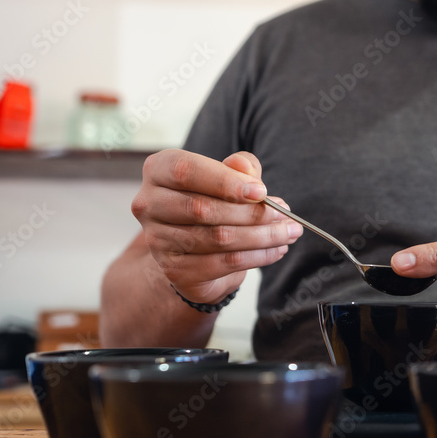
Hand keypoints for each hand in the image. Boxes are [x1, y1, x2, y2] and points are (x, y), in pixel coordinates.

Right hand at [131, 149, 301, 304]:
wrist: (196, 248)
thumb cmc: (214, 201)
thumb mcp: (230, 177)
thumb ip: (240, 167)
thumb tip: (244, 168)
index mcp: (158, 170)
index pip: (186, 171)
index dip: (225, 181)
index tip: (261, 191)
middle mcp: (149, 204)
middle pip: (203, 208)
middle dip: (252, 212)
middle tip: (286, 214)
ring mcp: (158, 240)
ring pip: (217, 238)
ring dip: (262, 237)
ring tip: (288, 232)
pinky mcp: (174, 270)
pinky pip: (223, 263)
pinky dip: (257, 257)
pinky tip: (276, 250)